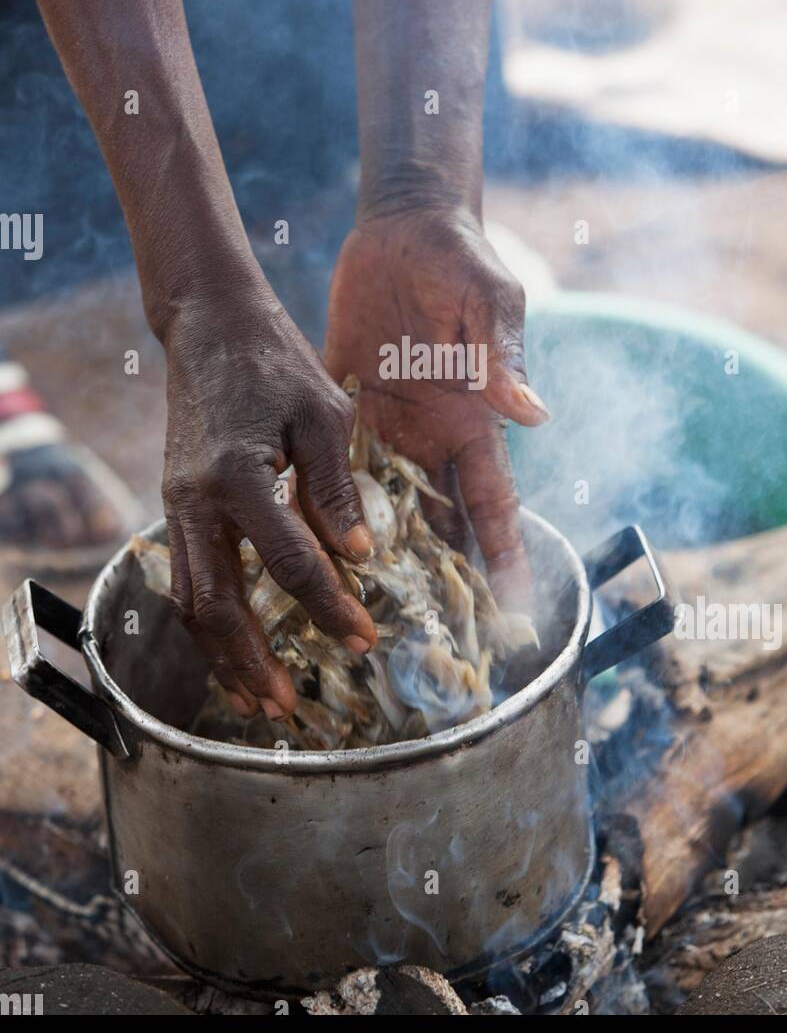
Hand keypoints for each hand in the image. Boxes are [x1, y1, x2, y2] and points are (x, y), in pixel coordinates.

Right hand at [160, 276, 376, 718]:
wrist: (211, 327)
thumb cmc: (277, 362)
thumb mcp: (324, 414)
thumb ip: (336, 488)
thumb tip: (358, 557)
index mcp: (238, 476)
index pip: (290, 563)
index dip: (329, 607)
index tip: (364, 637)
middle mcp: (195, 501)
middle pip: (218, 603)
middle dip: (254, 660)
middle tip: (289, 704)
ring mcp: (176, 506)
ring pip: (190, 601)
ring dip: (223, 655)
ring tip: (257, 698)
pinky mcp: (175, 506)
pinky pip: (185, 579)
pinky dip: (208, 622)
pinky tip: (233, 648)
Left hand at [325, 205, 547, 605]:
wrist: (405, 227)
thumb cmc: (462, 259)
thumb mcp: (491, 301)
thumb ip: (503, 355)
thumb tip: (532, 413)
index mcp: (474, 421)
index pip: (495, 504)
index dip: (506, 556)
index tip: (513, 613)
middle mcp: (432, 437)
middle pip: (438, 524)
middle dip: (437, 582)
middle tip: (427, 643)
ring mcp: (387, 428)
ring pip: (381, 509)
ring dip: (372, 559)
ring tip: (356, 614)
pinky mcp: (342, 410)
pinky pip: (330, 469)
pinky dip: (319, 508)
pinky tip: (301, 548)